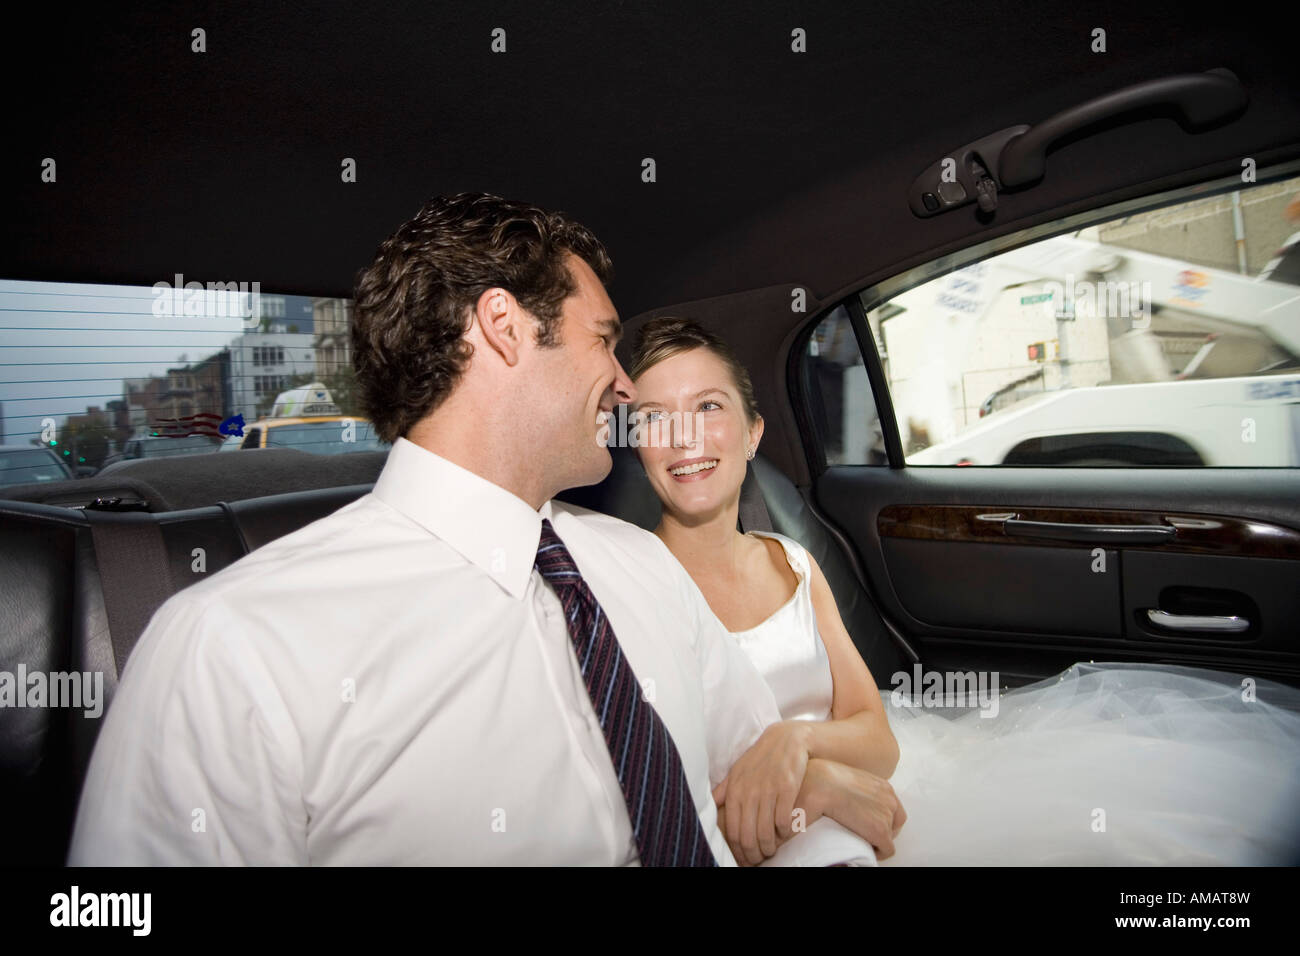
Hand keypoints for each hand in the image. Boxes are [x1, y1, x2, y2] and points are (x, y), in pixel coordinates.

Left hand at [712, 720, 811, 864]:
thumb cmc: (759, 759)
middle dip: (753, 854)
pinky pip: (784, 820)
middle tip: (758, 859)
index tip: (744, 858)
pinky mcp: (787, 788)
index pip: (732, 830)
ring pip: (766, 832)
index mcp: (734, 791)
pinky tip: (785, 833)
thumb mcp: (737, 772)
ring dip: (769, 847)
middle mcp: (749, 791)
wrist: (786, 739)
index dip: (738, 850)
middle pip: (748, 836)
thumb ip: (723, 791)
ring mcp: (768, 789)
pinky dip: (785, 832)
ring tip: (772, 850)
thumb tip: (708, 805)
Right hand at [817, 761, 906, 859]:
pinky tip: (864, 851)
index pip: (892, 807)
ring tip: (862, 841)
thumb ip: (852, 789)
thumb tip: (845, 799)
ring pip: (890, 836)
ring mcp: (886, 815)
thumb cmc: (822, 779)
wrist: (818, 783)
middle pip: (895, 822)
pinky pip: (888, 849)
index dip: (882, 818)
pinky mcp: (880, 831)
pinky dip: (878, 853)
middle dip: (883, 829)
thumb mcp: (843, 779)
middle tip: (864, 834)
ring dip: (878, 839)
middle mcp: (889, 799)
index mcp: (881, 786)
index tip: (867, 823)